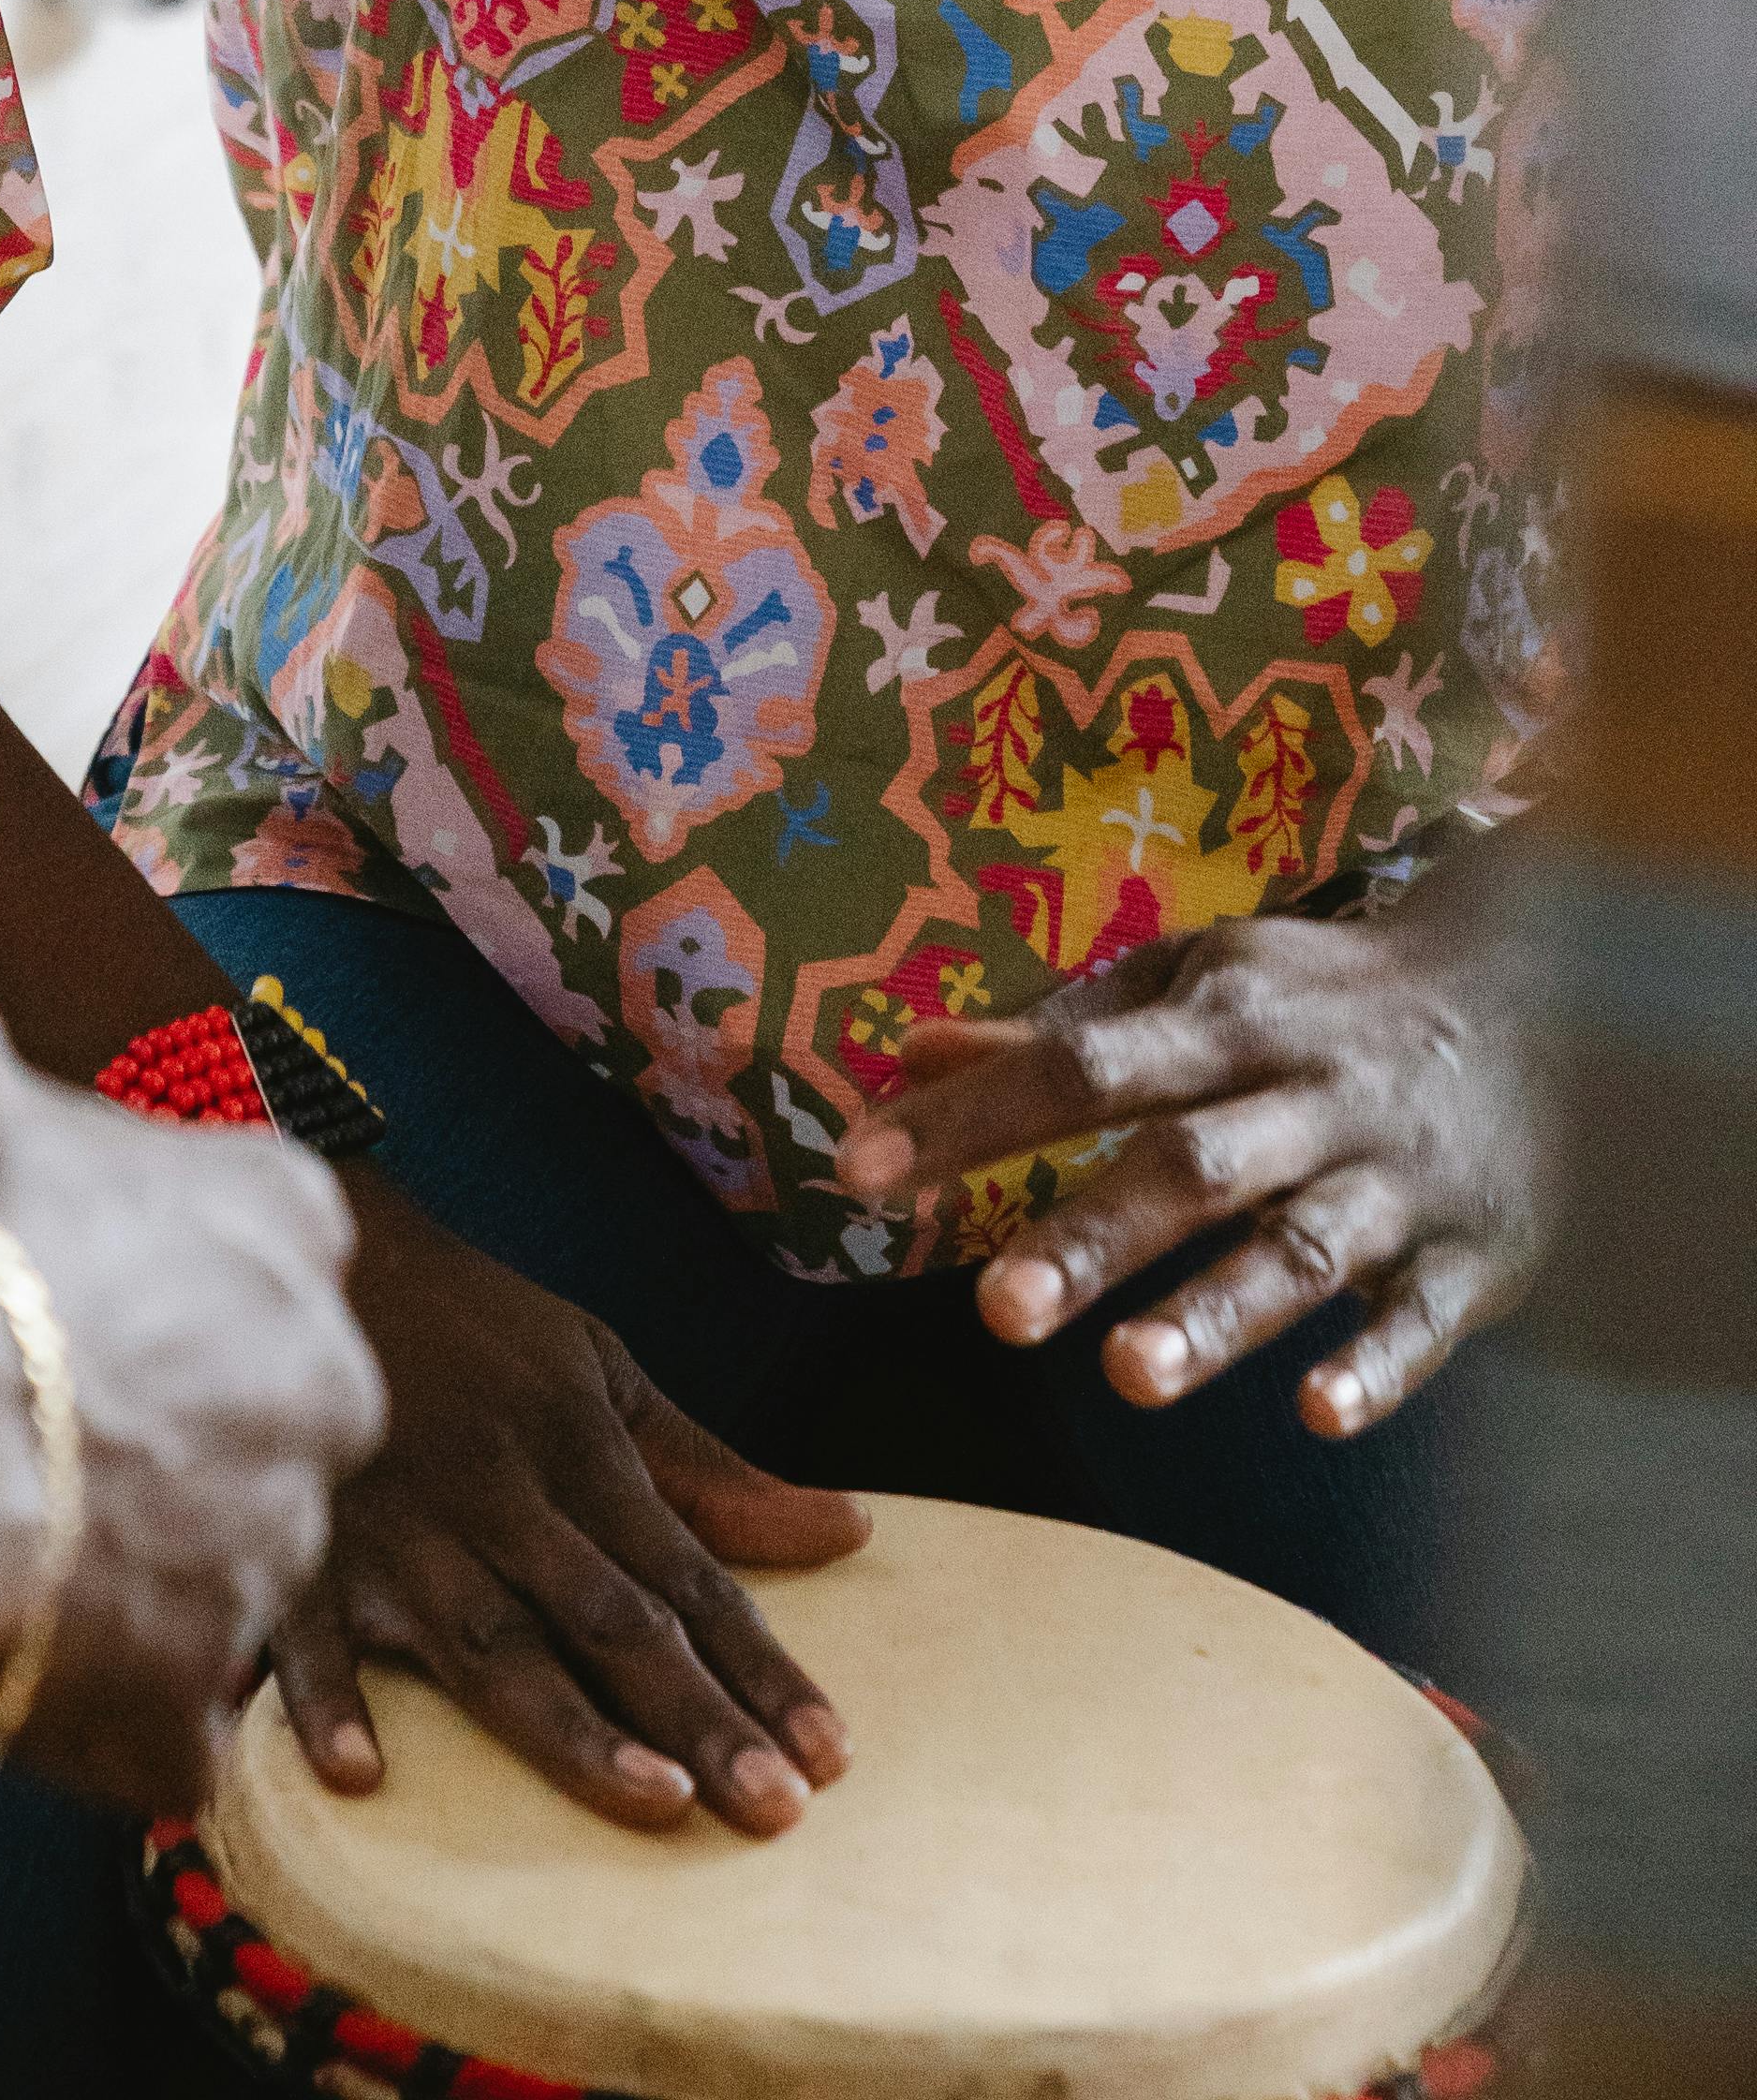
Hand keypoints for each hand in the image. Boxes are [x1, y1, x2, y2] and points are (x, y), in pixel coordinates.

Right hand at [0, 962, 383, 1822]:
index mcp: (283, 1217)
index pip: (264, 1227)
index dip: (151, 1251)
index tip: (60, 1268)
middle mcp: (322, 1386)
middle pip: (262, 1403)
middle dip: (166, 1416)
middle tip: (26, 1410)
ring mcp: (272, 1556)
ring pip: (216, 1560)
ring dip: (125, 1555)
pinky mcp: (199, 1701)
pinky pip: (162, 1716)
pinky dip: (96, 1704)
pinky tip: (2, 1655)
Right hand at [270, 1177, 865, 1839]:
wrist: (312, 1244)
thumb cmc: (471, 1320)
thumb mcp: (597, 1365)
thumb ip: (709, 1468)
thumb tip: (848, 1531)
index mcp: (573, 1446)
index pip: (686, 1577)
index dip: (760, 1667)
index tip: (830, 1758)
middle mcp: (498, 1495)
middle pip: (609, 1621)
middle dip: (697, 1715)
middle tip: (775, 1808)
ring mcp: (399, 1529)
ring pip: (495, 1645)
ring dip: (573, 1726)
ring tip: (654, 1800)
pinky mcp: (306, 1546)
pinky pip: (308, 1630)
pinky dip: (330, 1697)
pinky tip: (361, 1773)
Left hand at [840, 866, 1544, 1435]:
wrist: (1538, 997)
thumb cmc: (1319, 1000)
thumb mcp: (1193, 981)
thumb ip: (1055, 1026)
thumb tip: (906, 1052)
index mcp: (1224, 1018)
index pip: (1081, 1064)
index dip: (974, 1116)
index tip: (858, 1172)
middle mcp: (1304, 1095)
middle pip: (1190, 1165)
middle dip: (1095, 1235)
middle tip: (996, 1311)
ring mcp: (1392, 1179)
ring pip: (1302, 1248)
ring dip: (1219, 1314)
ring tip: (1130, 1377)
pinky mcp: (1472, 1255)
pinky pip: (1423, 1316)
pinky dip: (1376, 1366)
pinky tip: (1319, 1415)